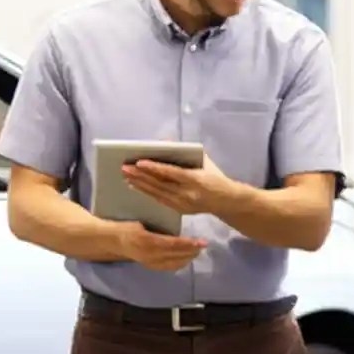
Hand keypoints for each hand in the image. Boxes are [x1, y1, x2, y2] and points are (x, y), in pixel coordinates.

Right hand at [113, 221, 207, 271]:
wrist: (113, 240)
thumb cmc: (127, 226)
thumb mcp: (141, 221)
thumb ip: (157, 224)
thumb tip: (176, 222)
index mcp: (147, 241)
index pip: (173, 244)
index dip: (189, 244)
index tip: (201, 241)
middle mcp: (150, 255)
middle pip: (176, 256)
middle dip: (192, 251)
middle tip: (204, 244)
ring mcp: (150, 262)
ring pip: (174, 263)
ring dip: (188, 258)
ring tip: (198, 250)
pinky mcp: (150, 266)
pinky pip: (168, 267)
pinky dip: (180, 263)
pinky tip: (187, 258)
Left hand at [122, 154, 241, 215]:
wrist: (228, 201)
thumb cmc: (216, 177)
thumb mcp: (204, 161)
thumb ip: (185, 153)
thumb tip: (164, 143)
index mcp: (196, 180)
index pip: (171, 173)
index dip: (154, 168)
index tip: (139, 162)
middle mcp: (188, 194)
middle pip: (160, 184)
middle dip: (141, 176)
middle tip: (125, 168)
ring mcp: (183, 204)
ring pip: (157, 193)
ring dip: (140, 185)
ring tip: (126, 176)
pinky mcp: (180, 210)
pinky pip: (160, 200)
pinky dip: (147, 193)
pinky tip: (136, 187)